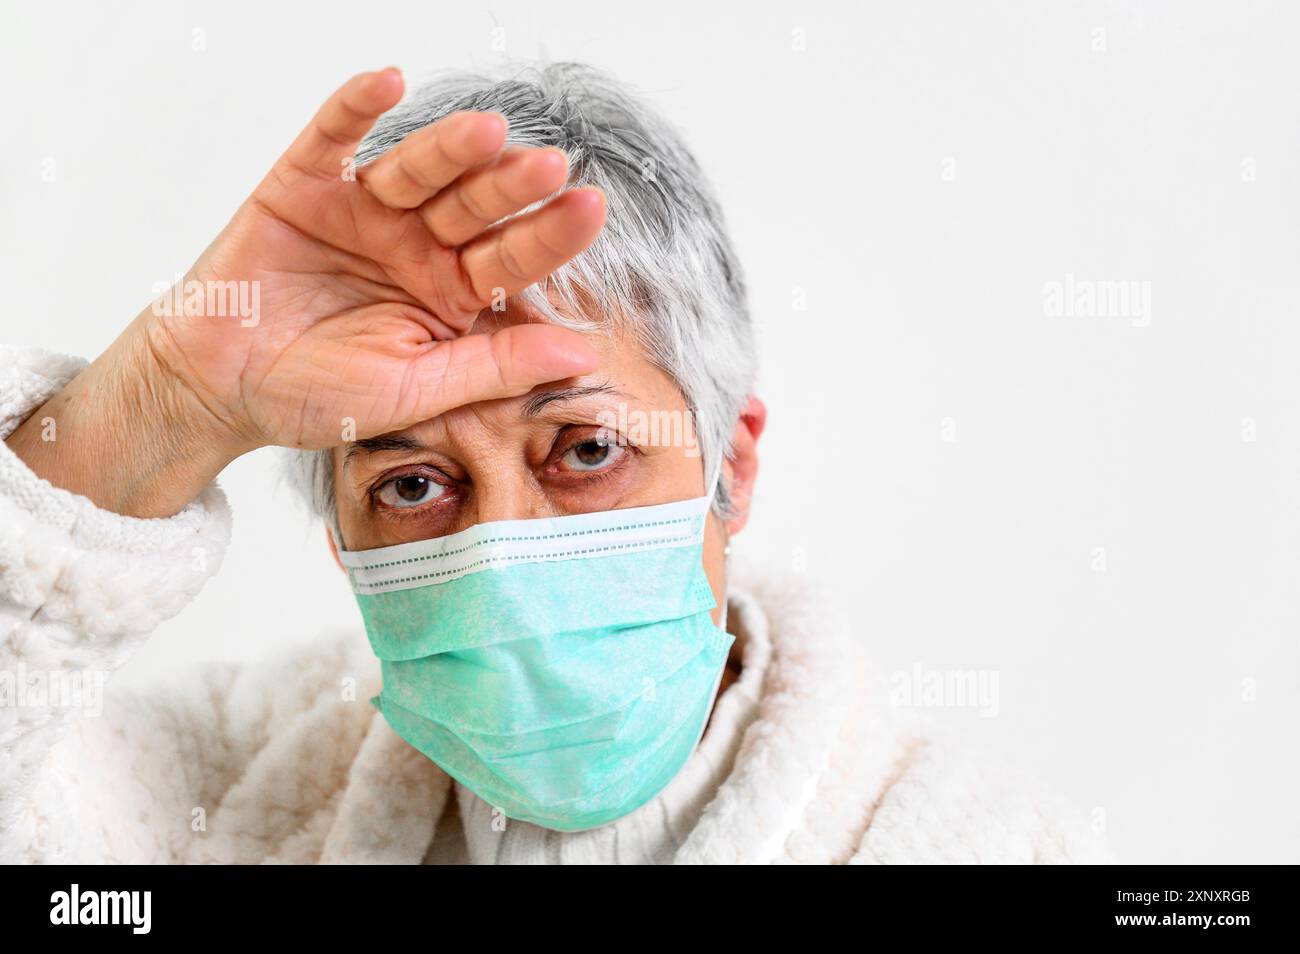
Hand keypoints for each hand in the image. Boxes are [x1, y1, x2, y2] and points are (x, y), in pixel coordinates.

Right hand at [153, 66, 604, 450]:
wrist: (221, 388)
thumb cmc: (317, 395)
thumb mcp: (417, 389)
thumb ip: (496, 366)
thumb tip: (587, 356)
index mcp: (451, 291)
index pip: (511, 258)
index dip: (550, 234)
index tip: (591, 208)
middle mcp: (416, 243)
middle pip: (473, 206)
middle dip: (508, 186)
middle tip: (548, 164)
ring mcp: (363, 210)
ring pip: (415, 169)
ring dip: (448, 148)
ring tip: (486, 130)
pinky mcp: (305, 185)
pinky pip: (333, 139)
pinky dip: (354, 108)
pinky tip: (386, 80)